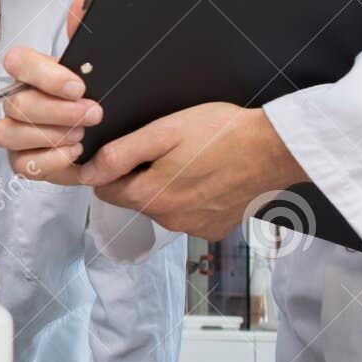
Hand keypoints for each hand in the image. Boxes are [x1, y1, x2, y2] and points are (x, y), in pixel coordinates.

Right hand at [0, 0, 103, 184]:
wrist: (110, 135)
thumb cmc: (95, 98)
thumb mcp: (99, 66)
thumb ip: (87, 35)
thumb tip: (83, 4)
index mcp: (32, 72)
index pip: (18, 62)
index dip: (45, 75)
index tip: (78, 86)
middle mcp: (17, 101)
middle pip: (17, 103)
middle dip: (58, 111)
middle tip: (93, 112)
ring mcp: (15, 132)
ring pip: (10, 133)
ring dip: (50, 135)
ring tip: (83, 135)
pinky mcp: (22, 161)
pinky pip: (21, 164)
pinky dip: (49, 161)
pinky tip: (75, 154)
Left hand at [81, 103, 308, 240]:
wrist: (274, 148)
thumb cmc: (220, 133)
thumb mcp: (163, 132)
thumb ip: (120, 154)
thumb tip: (87, 174)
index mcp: (151, 197)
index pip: (105, 190)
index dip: (113, 168)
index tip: (132, 151)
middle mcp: (169, 220)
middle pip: (135, 199)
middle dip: (142, 176)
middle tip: (169, 150)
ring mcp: (193, 228)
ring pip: (162, 206)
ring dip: (168, 187)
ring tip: (193, 160)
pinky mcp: (214, 228)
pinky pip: (189, 214)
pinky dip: (193, 198)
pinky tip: (209, 177)